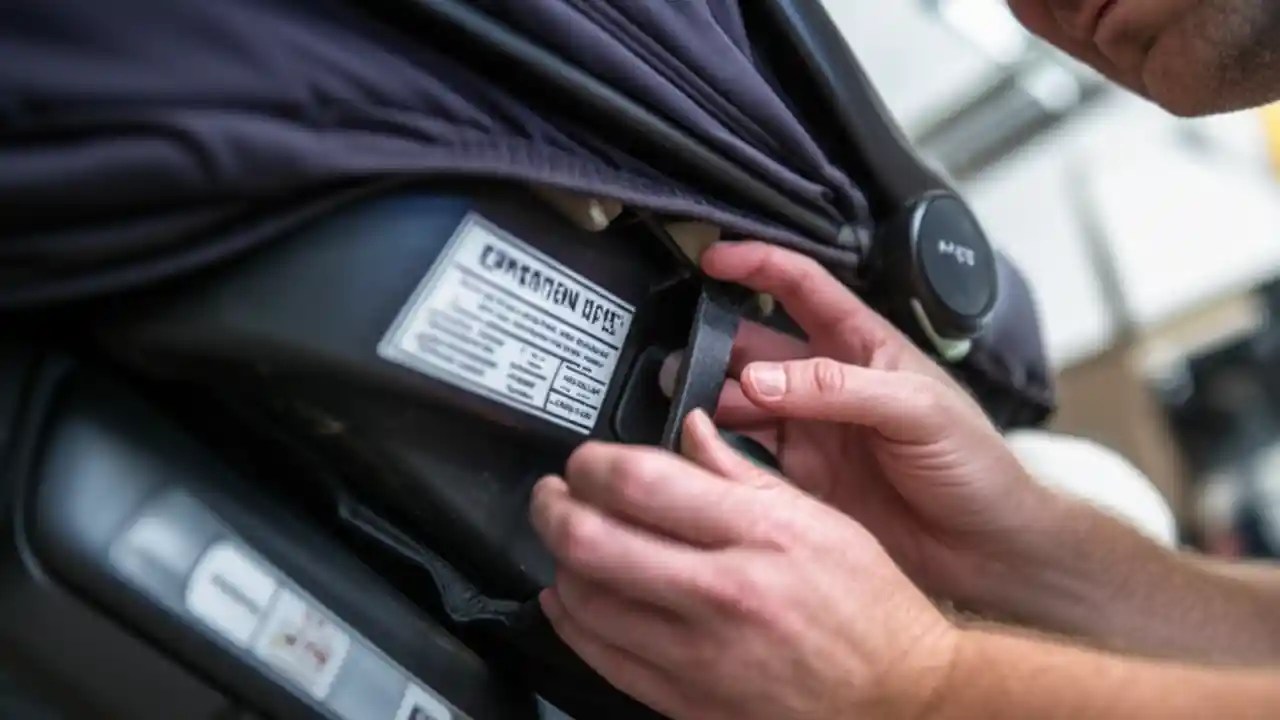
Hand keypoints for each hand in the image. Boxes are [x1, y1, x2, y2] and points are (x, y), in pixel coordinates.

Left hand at [530, 412, 958, 719]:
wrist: (898, 697)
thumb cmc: (868, 604)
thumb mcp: (819, 518)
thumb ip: (742, 473)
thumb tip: (689, 428)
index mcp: (758, 534)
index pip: (640, 482)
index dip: (591, 462)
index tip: (585, 461)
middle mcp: (722, 593)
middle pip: (592, 540)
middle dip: (552, 507)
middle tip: (551, 493)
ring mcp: (700, 655)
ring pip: (585, 599)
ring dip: (560, 562)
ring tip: (567, 541)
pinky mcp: (687, 700)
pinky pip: (600, 656)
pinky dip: (571, 620)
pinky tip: (571, 598)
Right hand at [693, 242, 1061, 610]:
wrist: (987, 550)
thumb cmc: (975, 465)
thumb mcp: (916, 409)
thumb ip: (836, 388)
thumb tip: (759, 378)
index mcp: (863, 345)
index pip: (801, 287)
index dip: (758, 265)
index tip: (712, 258)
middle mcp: (829, 381)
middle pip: (756, 345)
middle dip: (715, 342)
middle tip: (679, 360)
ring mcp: (812, 430)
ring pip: (742, 400)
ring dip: (709, 398)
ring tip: (682, 407)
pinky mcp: (801, 478)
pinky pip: (747, 454)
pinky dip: (718, 449)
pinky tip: (698, 448)